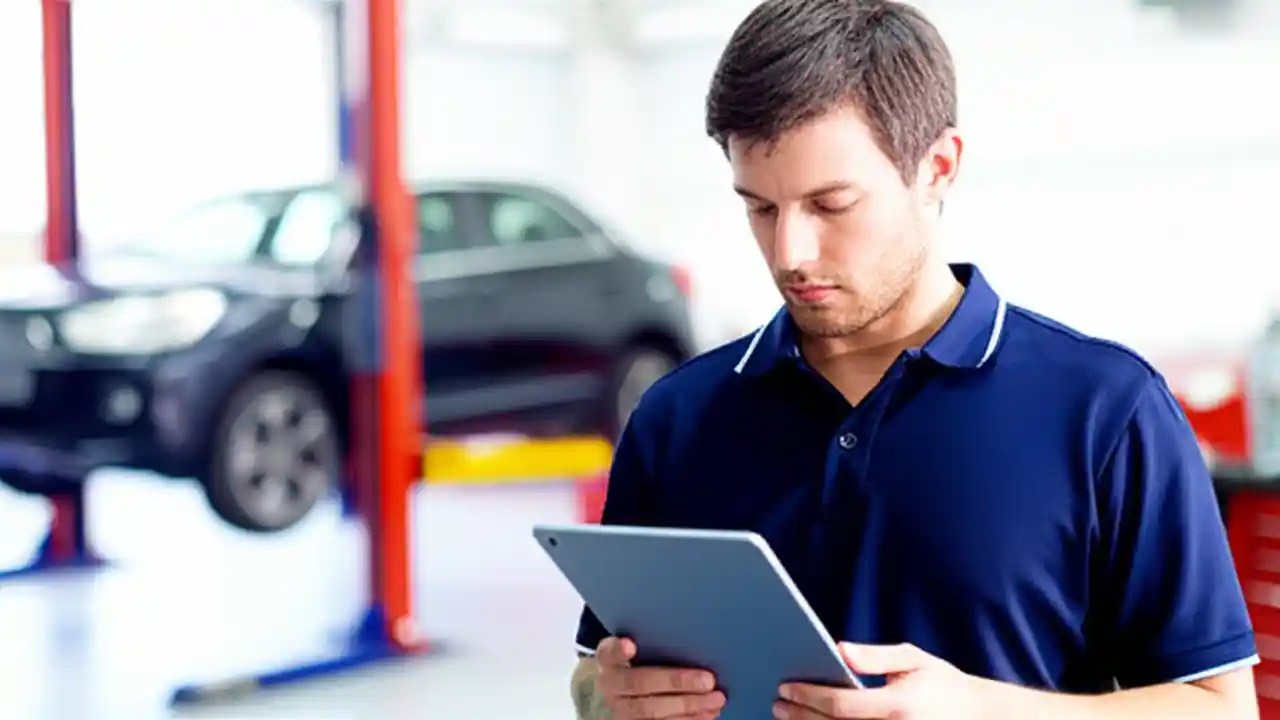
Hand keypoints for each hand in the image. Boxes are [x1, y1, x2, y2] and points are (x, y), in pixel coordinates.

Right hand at [594, 636, 727, 718]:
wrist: (618, 695)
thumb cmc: (635, 665)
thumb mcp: (634, 649)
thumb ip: (650, 641)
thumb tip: (690, 630)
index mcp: (607, 660)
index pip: (609, 652)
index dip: (618, 649)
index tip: (630, 645)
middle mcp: (610, 686)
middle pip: (639, 684)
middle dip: (676, 681)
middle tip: (708, 680)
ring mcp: (619, 711)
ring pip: (651, 712)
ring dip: (688, 707)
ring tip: (715, 700)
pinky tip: (708, 714)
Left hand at [774, 642, 988, 718]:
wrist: (980, 717)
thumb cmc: (942, 685)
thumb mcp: (913, 660)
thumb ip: (875, 657)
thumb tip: (839, 649)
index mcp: (896, 707)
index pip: (839, 705)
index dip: (807, 697)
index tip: (786, 688)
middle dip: (800, 717)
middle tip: (778, 705)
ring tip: (790, 719)